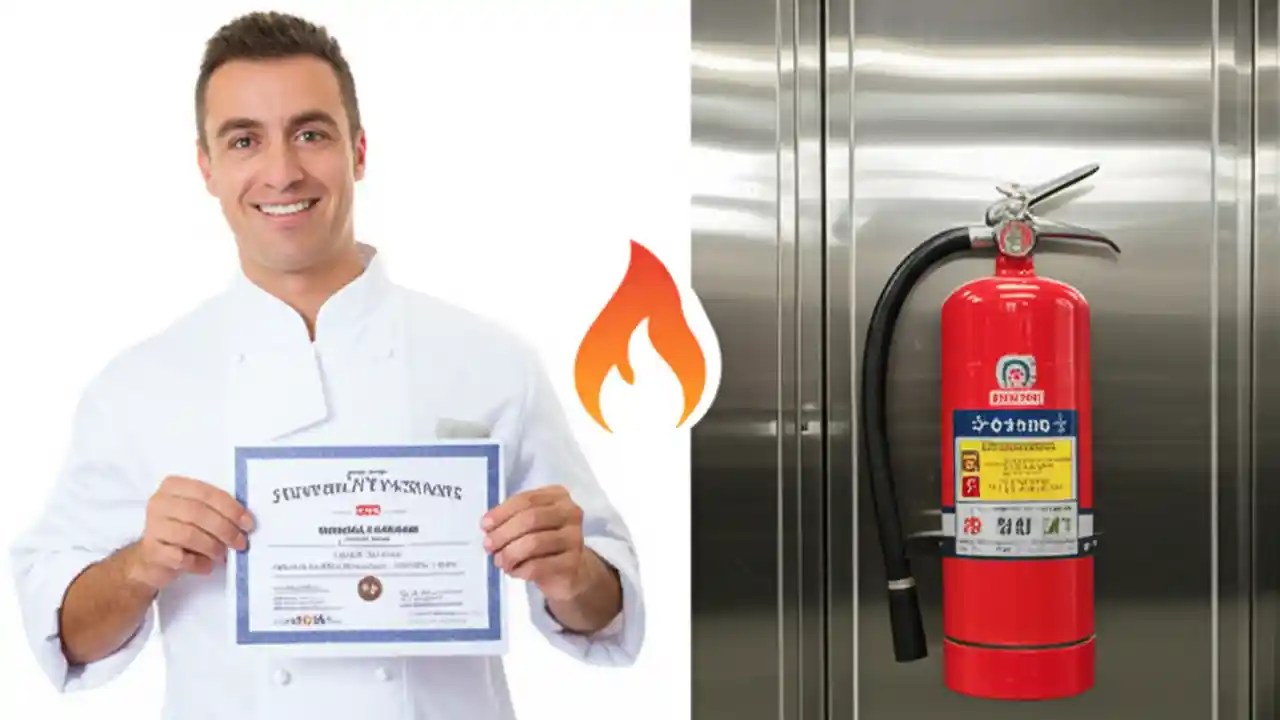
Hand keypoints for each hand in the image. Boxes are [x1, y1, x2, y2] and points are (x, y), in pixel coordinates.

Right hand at [126, 475, 253, 590]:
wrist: (152, 559)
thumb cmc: (181, 530)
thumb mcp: (197, 513)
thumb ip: (216, 510)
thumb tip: (245, 521)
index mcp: (174, 486)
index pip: (207, 493)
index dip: (231, 508)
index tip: (248, 524)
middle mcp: (159, 503)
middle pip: (198, 513)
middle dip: (225, 529)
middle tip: (240, 542)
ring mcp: (152, 527)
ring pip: (189, 535)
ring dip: (213, 547)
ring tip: (222, 555)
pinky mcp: (151, 551)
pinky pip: (180, 558)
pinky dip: (199, 563)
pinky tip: (207, 565)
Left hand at [482, 485, 589, 600]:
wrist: (571, 570)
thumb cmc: (545, 542)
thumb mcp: (530, 524)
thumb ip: (512, 519)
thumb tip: (488, 526)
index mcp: (558, 496)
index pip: (526, 499)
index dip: (502, 512)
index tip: (485, 525)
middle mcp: (570, 513)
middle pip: (531, 519)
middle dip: (504, 533)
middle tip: (488, 545)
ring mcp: (574, 538)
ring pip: (534, 543)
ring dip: (510, 553)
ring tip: (500, 561)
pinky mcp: (572, 563)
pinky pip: (538, 566)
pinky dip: (520, 569)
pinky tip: (514, 571)